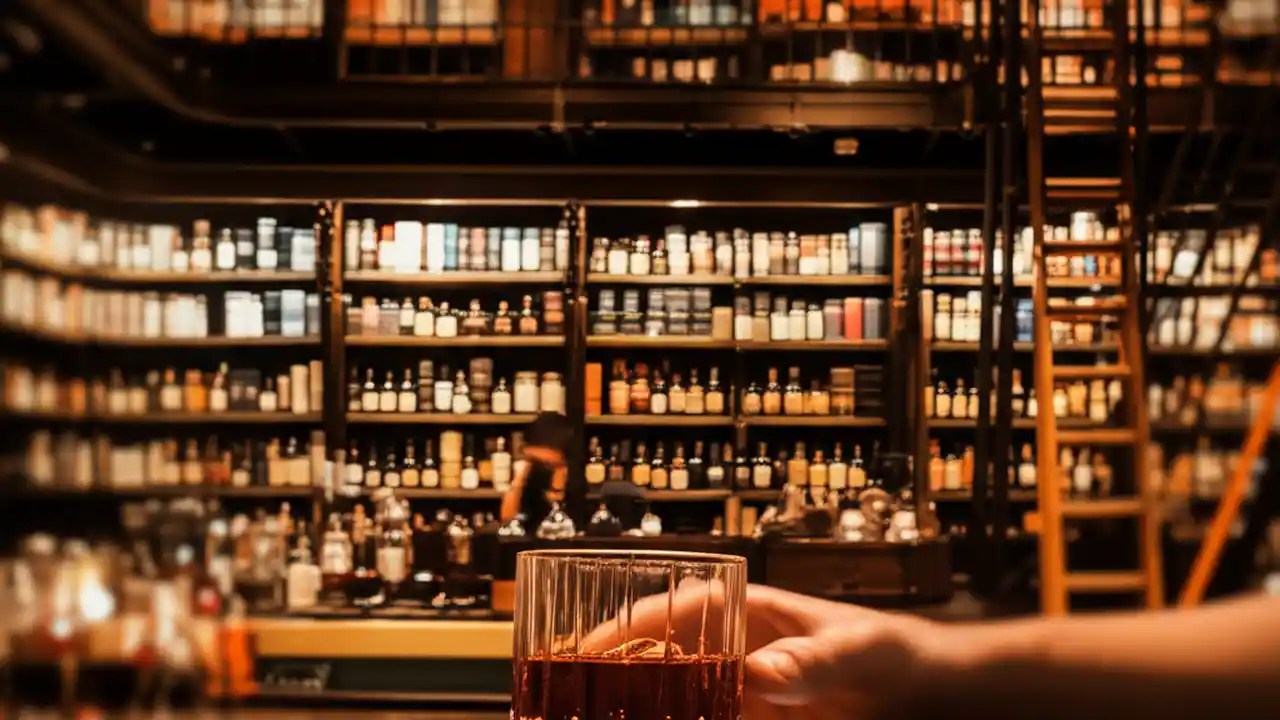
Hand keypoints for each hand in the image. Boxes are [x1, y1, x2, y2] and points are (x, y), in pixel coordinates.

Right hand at [583, 583, 933, 719]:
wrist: (927, 695)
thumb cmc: (893, 652)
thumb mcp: (855, 651)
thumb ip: (810, 661)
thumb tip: (761, 675)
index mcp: (750, 611)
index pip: (675, 609)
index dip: (627, 627)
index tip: (587, 649)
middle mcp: (737, 649)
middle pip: (662, 657)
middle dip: (620, 675)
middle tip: (576, 699)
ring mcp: (743, 691)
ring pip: (678, 697)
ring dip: (644, 707)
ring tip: (599, 718)